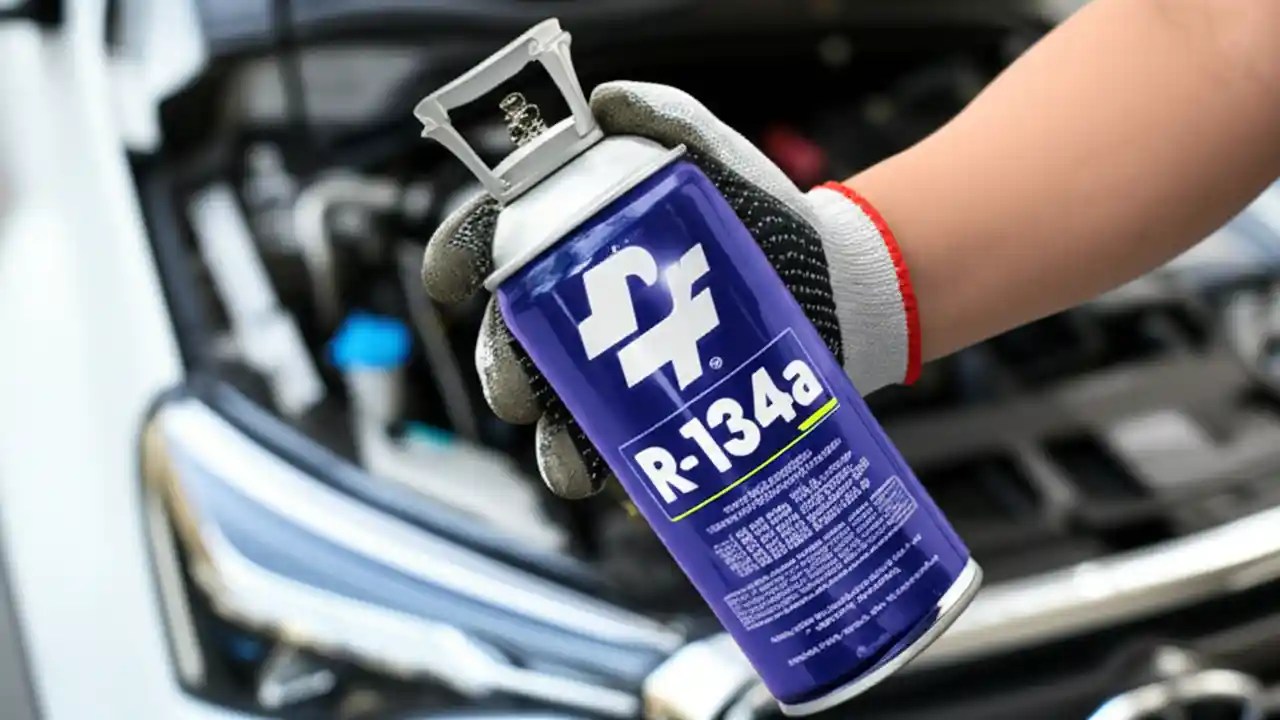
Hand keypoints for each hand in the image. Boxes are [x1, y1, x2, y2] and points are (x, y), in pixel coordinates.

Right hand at [422, 81, 918, 498]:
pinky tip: (626, 486)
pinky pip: (620, 460)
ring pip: (556, 420)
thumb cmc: (764, 218)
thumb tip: (605, 104)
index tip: (448, 281)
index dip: (458, 257)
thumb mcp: (716, 159)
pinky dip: (615, 478)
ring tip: (572, 463)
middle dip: (502, 374)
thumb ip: (667, 120)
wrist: (836, 287)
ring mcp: (617, 375)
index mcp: (579, 248)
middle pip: (512, 348)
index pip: (498, 246)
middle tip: (521, 390)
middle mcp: (583, 317)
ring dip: (550, 446)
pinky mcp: (658, 423)